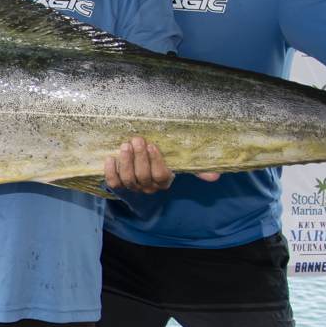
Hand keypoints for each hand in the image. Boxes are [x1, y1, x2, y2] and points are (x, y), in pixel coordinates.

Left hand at [102, 136, 218, 192]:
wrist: (142, 162)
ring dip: (126, 161)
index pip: (161, 175)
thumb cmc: (164, 160)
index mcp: (164, 181)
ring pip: (128, 179)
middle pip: (144, 176)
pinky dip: (110, 171)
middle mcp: (148, 187)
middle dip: (140, 158)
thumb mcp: (180, 163)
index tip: (153, 145)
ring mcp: (132, 186)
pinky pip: (113, 182)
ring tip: (125, 145)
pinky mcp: (118, 183)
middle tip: (137, 140)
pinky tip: (109, 158)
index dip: (156, 161)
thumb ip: (197, 169)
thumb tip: (216, 176)